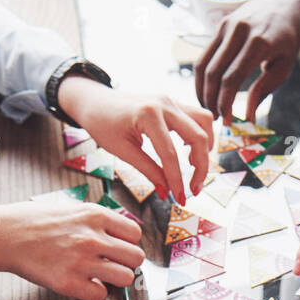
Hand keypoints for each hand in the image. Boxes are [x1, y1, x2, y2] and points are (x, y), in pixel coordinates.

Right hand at [0, 199, 143, 299]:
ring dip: (114, 279)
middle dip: (126, 263)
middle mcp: (92, 237)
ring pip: (125, 278)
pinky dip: (94, 292)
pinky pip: (101, 295)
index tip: (117, 248)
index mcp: (94, 215)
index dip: (127, 243)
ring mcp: (81, 261)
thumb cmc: (34, 220)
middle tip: (112, 264)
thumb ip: (97, 220)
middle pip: (136, 258)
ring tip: (99, 275)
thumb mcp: (71, 208)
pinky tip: (83, 283)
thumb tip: (122, 235)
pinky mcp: (68, 282)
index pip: (135, 233)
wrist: (3, 234)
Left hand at [58, 76, 213, 200]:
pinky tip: (189, 152)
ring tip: (194, 169)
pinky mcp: (173, 102)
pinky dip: (200, 135)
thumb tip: (166, 192)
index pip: (171, 154)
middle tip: (193, 190)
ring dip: (205, 148)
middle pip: (198, 137)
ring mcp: (171, 100)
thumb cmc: (103, 124)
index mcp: (148, 115)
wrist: (94, 101)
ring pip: (204, 122)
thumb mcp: (122, 151)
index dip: (177, 180)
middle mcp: (164, 103)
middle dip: (201, 168)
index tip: (180, 199)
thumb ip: (148, 170)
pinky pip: (197, 117)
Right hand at [194, 0, 299, 123]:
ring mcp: (226, 26)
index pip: (232, 78)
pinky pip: (204, 55)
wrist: (285, 0)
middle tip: (216, 119)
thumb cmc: (289, 36)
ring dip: (202, 90)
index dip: (225, 103)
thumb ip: (263, 90)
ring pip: (203, 64)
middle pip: (214, 73)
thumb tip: (247, 117)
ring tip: (209, 108)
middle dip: (211, 100)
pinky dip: (203, 76)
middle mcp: (239, 32)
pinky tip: (208, 91)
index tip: (227, 121)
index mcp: (259, 43)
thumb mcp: (284, 66)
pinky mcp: (219, 26)